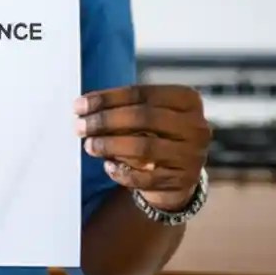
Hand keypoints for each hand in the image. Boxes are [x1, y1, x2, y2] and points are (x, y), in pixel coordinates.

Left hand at [74, 84, 210, 211]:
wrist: (177, 175)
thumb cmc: (155, 136)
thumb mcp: (146, 116)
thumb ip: (122, 108)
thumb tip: (84, 107)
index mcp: (187, 100)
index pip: (142, 93)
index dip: (107, 98)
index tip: (80, 105)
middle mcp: (196, 126)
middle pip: (144, 117)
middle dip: (105, 120)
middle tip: (79, 126)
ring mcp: (192, 155)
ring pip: (144, 147)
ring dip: (110, 145)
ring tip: (89, 145)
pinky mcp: (183, 181)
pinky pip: (146, 178)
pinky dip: (122, 172)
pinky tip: (108, 167)